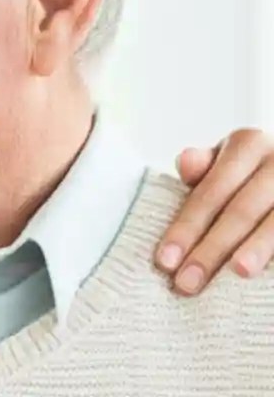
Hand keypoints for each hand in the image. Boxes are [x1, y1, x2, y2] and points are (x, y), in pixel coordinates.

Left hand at [156, 128, 273, 294]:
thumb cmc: (251, 173)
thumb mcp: (228, 161)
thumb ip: (204, 167)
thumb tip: (185, 165)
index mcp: (247, 143)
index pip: (210, 192)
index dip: (185, 228)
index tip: (164, 262)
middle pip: (241, 210)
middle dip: (211, 250)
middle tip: (186, 284)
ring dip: (257, 248)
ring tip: (237, 273)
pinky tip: (269, 278)